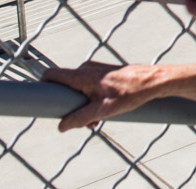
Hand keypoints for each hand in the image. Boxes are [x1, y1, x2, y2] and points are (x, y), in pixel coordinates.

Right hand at [43, 61, 169, 131]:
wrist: (152, 81)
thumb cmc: (130, 93)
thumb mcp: (103, 110)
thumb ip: (80, 118)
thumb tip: (61, 126)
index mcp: (81, 76)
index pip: (51, 74)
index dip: (42, 86)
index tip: (43, 101)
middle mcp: (85, 69)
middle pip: (64, 87)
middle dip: (69, 106)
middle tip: (83, 121)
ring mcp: (94, 69)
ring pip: (77, 89)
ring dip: (82, 105)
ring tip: (97, 118)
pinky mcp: (103, 73)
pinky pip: (88, 87)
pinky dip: (91, 99)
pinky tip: (104, 110)